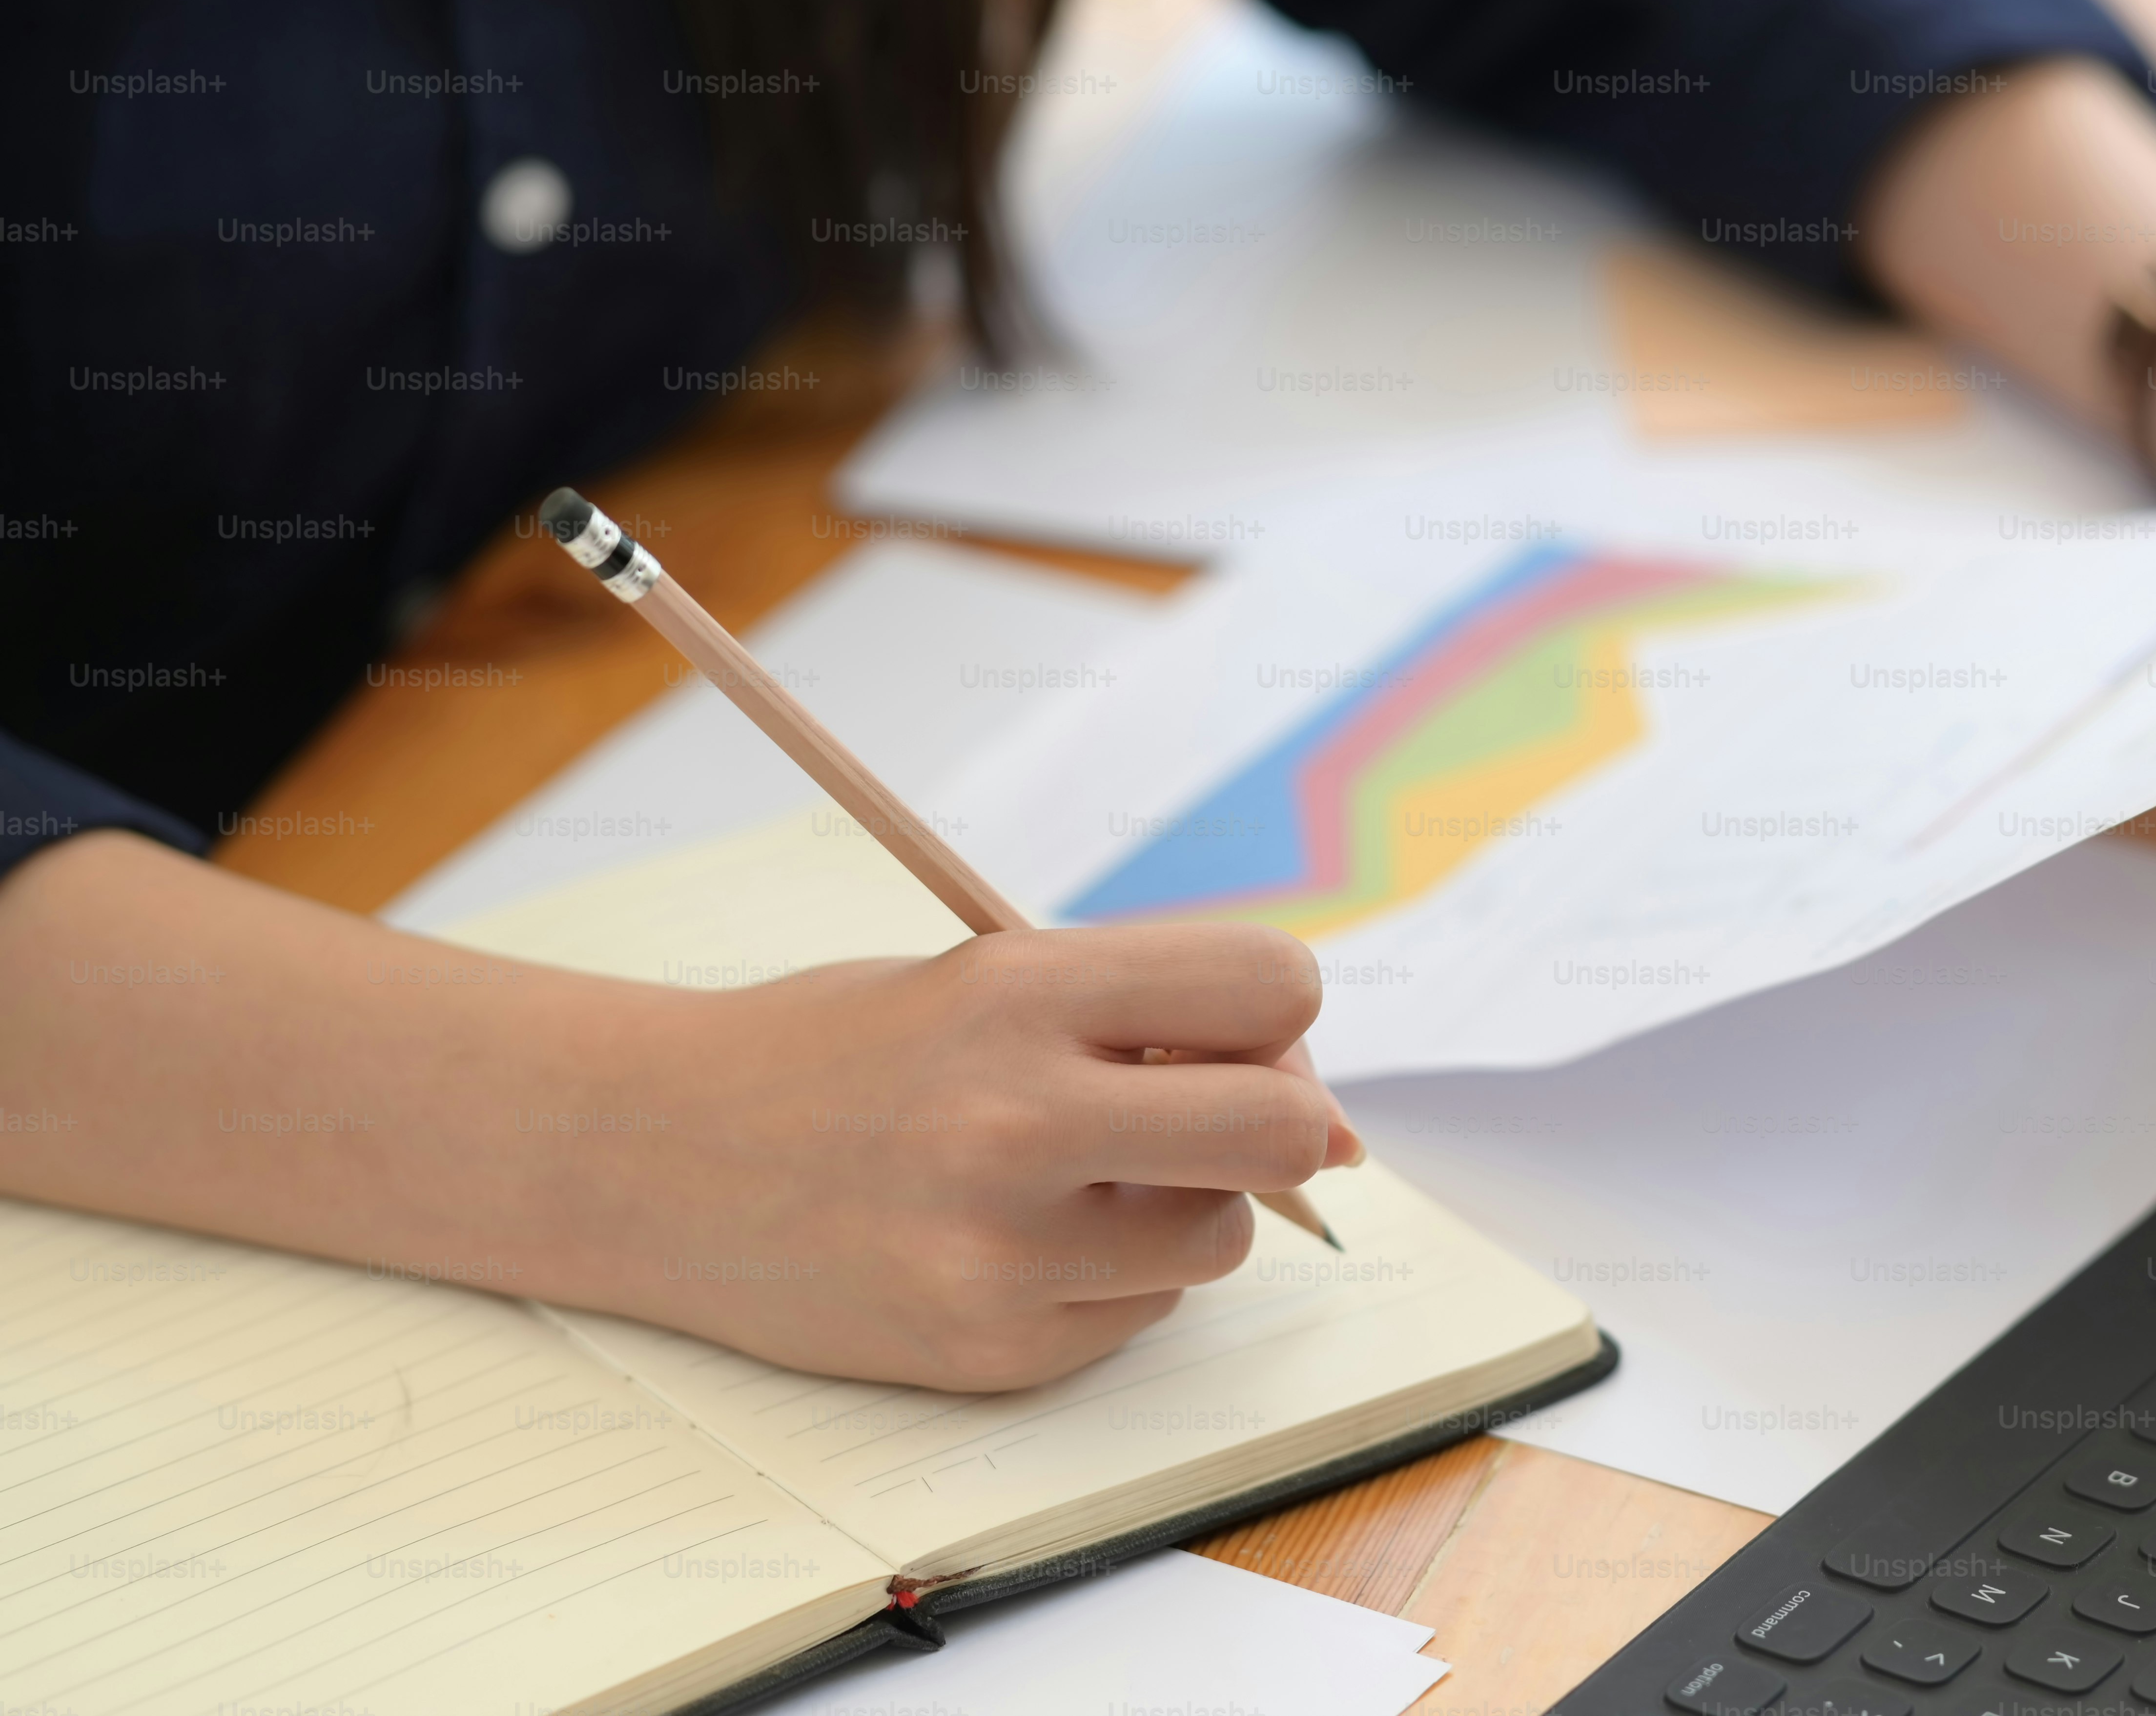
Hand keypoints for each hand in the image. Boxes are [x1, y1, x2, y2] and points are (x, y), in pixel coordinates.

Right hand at [0, 831, 1363, 1396]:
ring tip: (1076, 1181)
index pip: (1269, 986)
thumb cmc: (840, 1053)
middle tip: (1215, 1123)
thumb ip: (1151, 1023)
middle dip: (1278, 1127)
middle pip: (1282, 1133)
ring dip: (1184, 1210)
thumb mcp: (987, 980)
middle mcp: (1019, 1119)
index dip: (1277, 1017)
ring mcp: (1002, 1249)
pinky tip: (1013, 1242)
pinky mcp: (989, 1347)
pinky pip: (1139, 1316)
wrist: (650, 1154)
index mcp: (1022, 992)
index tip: (1240, 1037)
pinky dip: (1108, 1281)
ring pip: (1221, 1240)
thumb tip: (1333, 1128)